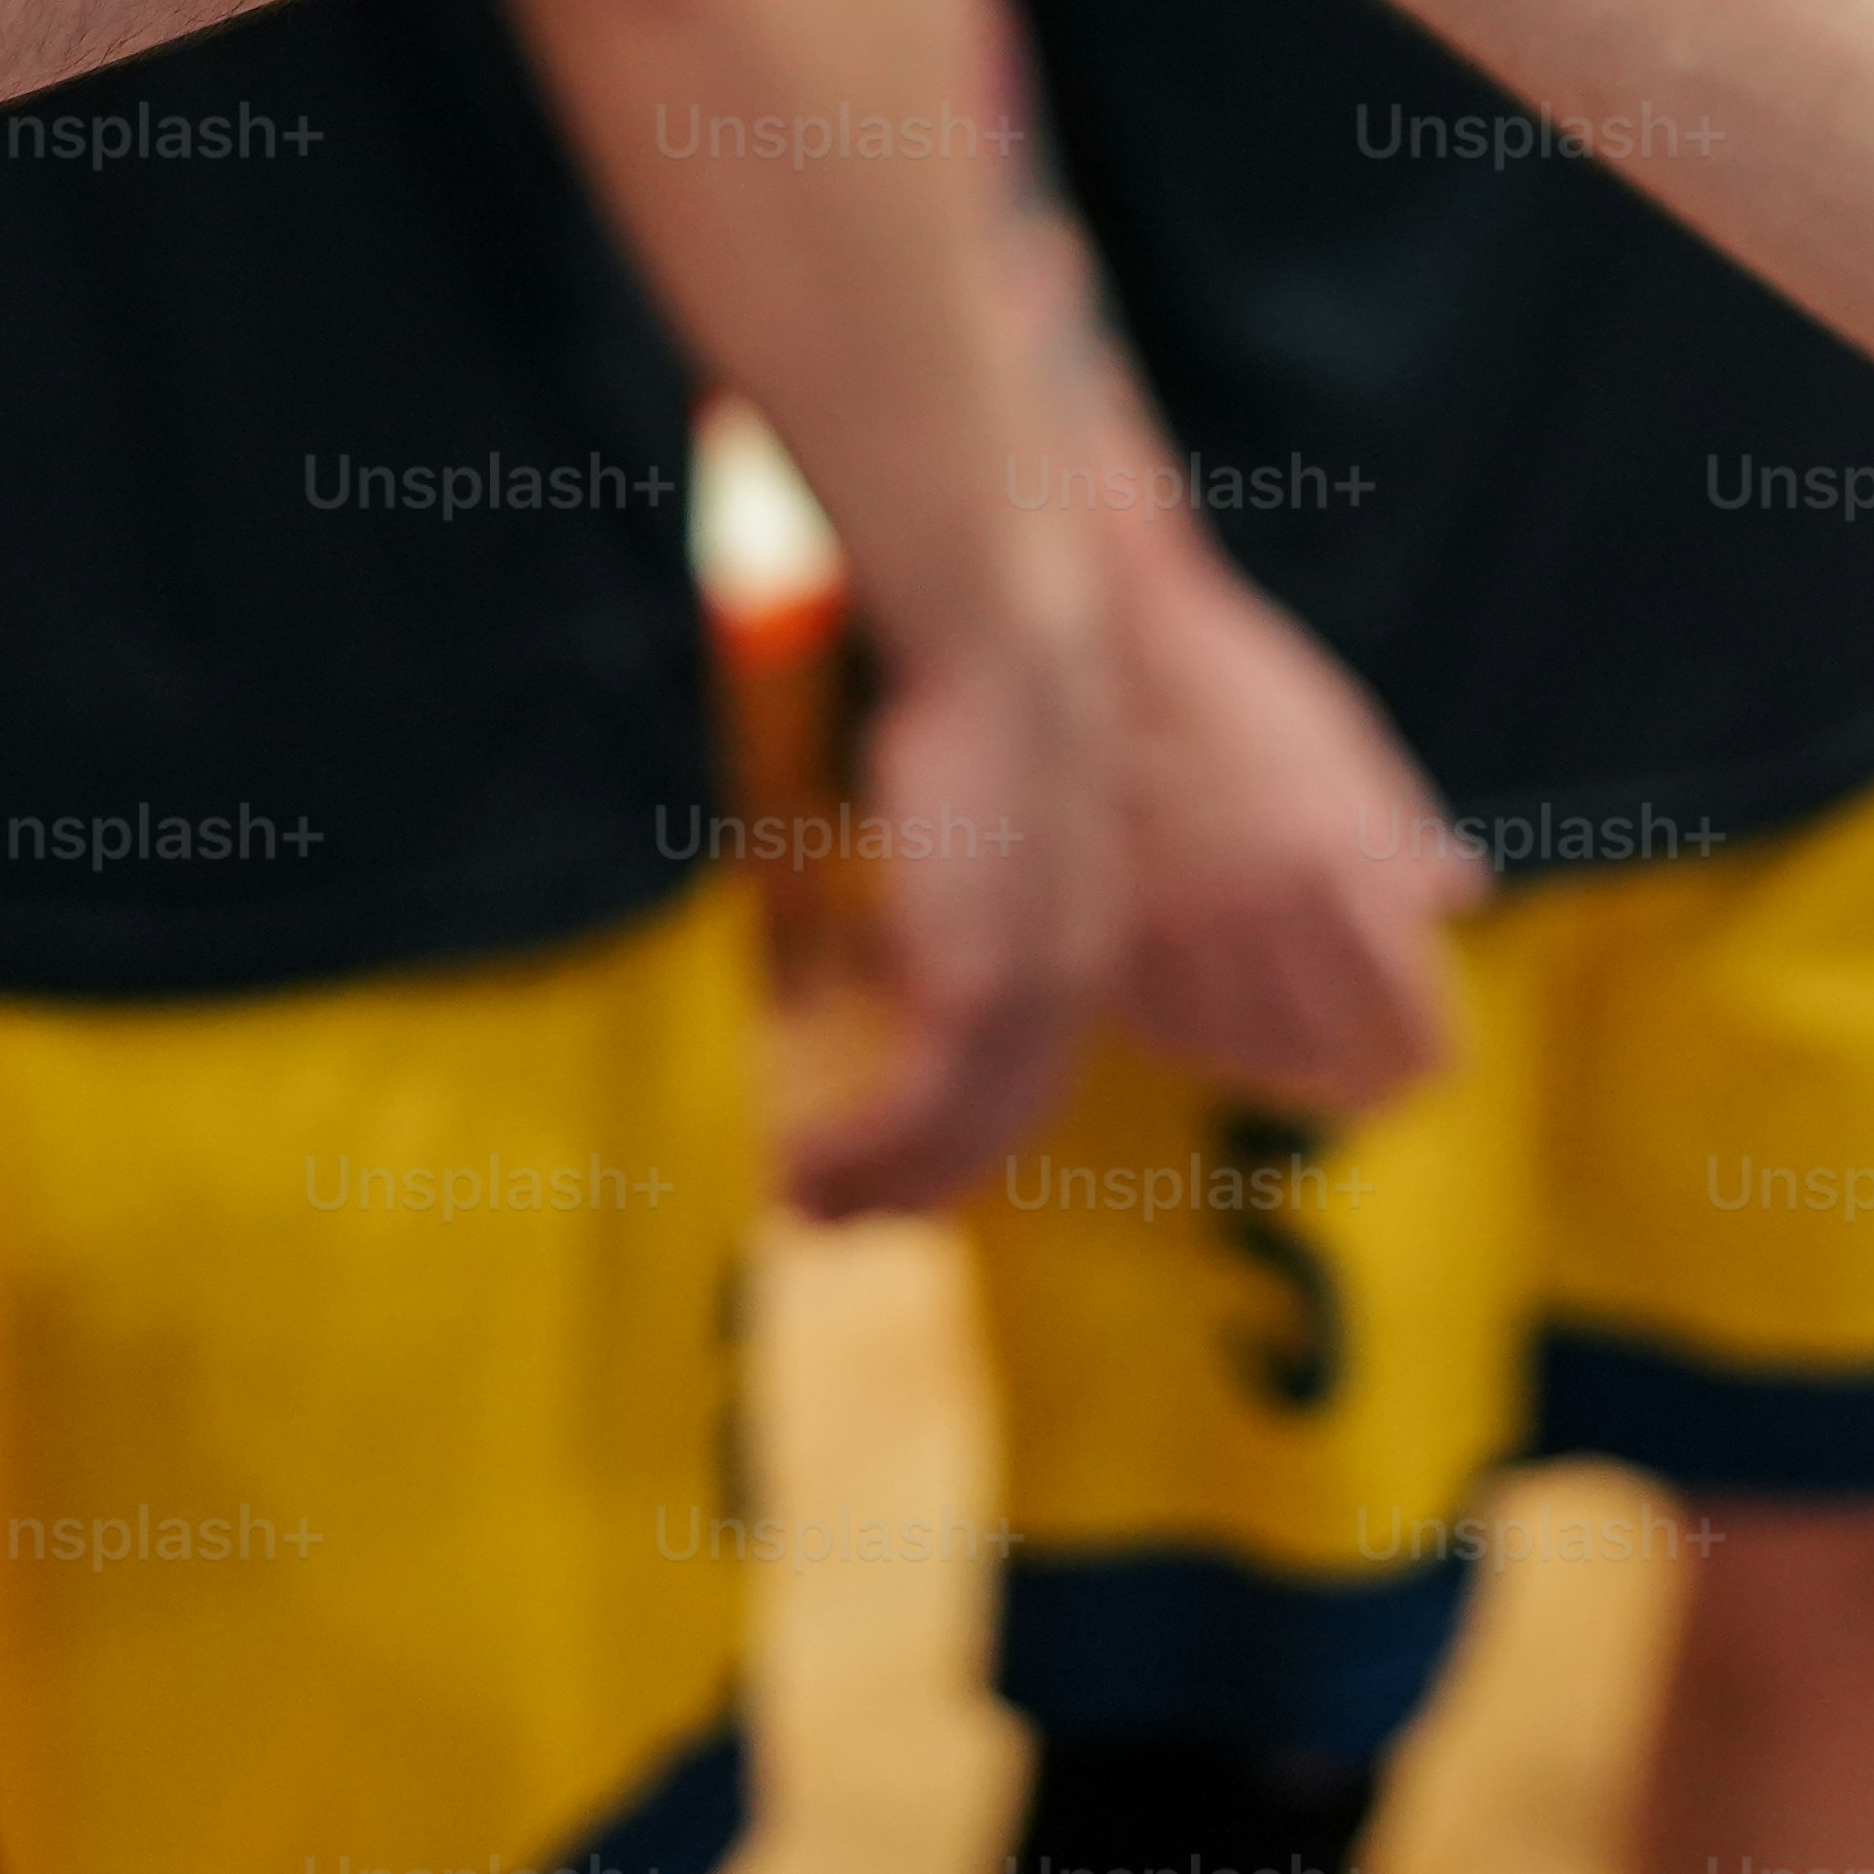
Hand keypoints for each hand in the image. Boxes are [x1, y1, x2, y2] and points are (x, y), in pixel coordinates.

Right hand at [775, 610, 1119, 1219]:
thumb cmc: (981, 707)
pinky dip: (858, 1152)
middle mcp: (1069, 985)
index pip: (1027, 1077)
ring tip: (799, 1206)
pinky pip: (914, 1107)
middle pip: (998, 1127)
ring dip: (873, 1184)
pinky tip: (796, 1162)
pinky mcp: (978, 989)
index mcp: (1076, 946)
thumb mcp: (979, 818)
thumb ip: (954, 886)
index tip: (895, 1167)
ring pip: (954, 1135)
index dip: (961, 1136)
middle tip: (837, 1217)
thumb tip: (895, 925)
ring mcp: (1030, 994)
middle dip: (917, 1185)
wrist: (1013, 655)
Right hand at [1104, 538, 1482, 1113]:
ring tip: (1298, 1054)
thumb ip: (1403, 832)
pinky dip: (1206, 1040)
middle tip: (1369, 1082)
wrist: (1110, 641)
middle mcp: (1273, 919)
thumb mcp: (1348, 745)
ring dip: (1284, 1067)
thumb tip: (1458, 894)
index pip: (1413, 1027)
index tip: (1430, 1060)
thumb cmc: (1239, 685)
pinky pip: (1175, 1034)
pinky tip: (1221, 1020)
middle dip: (1363, 1077)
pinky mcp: (1115, 941)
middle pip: (1339, 1065)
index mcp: (1350, 871)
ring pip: (1253, 1063)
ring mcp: (1188, 938)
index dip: (1428, 1054)